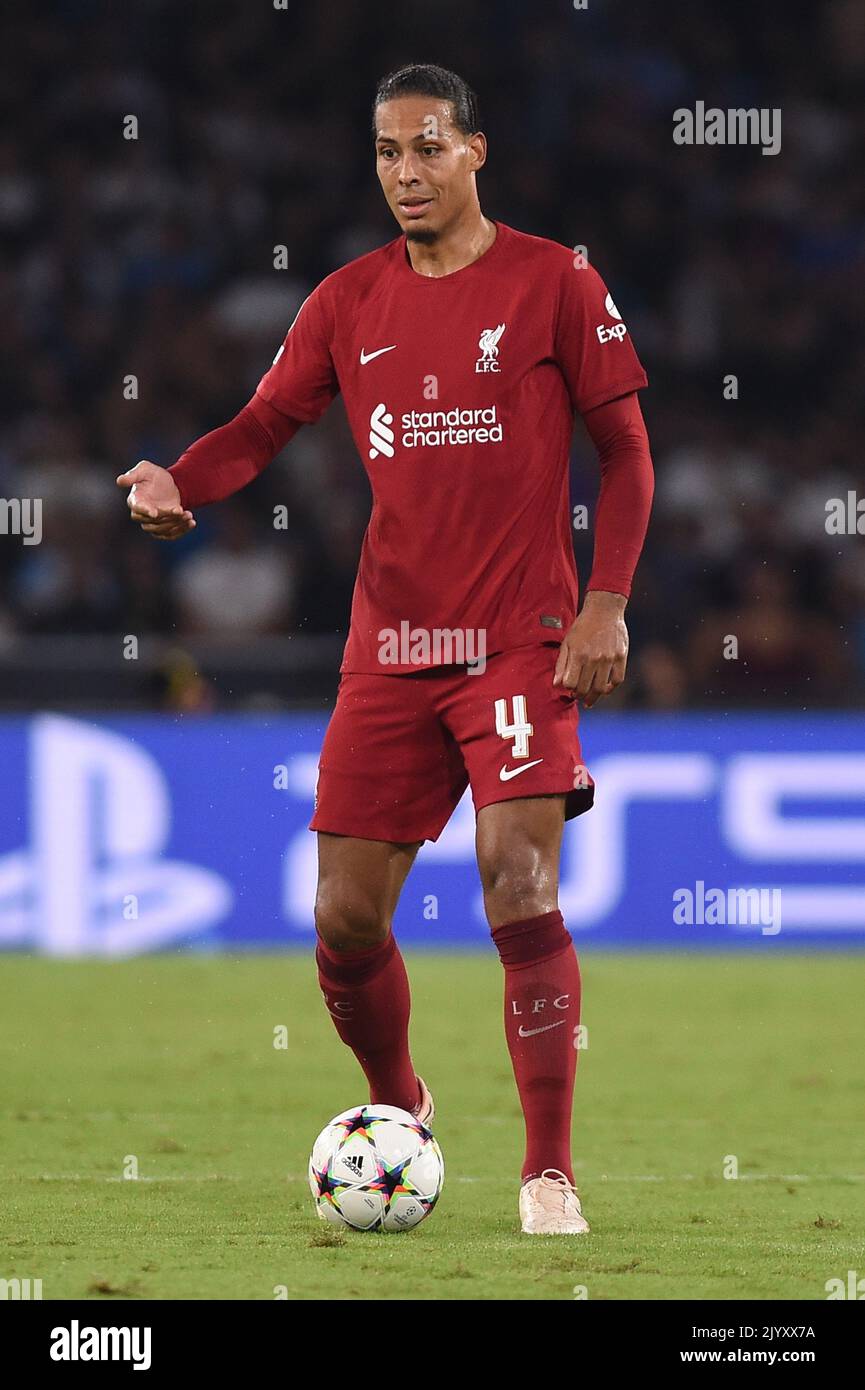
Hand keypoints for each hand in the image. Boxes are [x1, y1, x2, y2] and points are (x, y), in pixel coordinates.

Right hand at [116, 460, 195, 539]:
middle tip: (180, 510)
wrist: (171, 485)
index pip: (137, 509)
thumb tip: (119, 481)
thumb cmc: (154, 475)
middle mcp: (141, 514)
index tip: (154, 513)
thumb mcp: (145, 469)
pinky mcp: (163, 529)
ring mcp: (152, 523)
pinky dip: (182, 531)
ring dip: (176, 524)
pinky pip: (170, 535)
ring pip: (162, 530)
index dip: (145, 511)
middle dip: (167, 517)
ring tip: (188, 514)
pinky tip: (192, 522)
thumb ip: (134, 475)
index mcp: (135, 500)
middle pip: (152, 522)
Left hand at [553, 591, 628, 706]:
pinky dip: (611, 688)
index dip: (569, 689)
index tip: (569, 689)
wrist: (604, 610)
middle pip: (585, 688)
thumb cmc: (583, 626)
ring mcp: (609, 659)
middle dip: (580, 696)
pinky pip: (618, 680)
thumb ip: (562, 664)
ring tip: (589, 699)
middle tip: (578, 696)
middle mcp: (594, 659)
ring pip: (601, 688)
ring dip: (594, 697)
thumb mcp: (567, 642)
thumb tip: (556, 684)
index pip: (571, 684)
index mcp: (578, 655)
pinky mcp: (621, 657)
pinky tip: (604, 689)